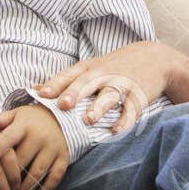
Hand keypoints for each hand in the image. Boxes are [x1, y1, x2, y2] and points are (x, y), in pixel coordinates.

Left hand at [0, 105, 69, 189]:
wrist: (60, 116)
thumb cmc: (29, 120)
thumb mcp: (14, 116)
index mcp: (24, 126)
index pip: (9, 138)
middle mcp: (40, 136)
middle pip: (22, 160)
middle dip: (9, 178)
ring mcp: (53, 148)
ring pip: (37, 172)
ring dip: (25, 188)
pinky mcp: (63, 157)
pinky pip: (56, 176)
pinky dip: (46, 189)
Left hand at [34, 41, 175, 133]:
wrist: (155, 59)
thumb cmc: (114, 66)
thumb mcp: (90, 67)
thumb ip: (65, 79)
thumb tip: (33, 89)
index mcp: (90, 68)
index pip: (70, 75)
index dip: (56, 84)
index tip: (42, 93)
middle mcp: (105, 75)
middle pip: (88, 84)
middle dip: (75, 93)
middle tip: (62, 104)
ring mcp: (123, 85)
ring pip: (109, 96)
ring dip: (98, 107)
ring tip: (88, 119)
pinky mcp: (138, 96)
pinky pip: (130, 110)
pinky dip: (123, 121)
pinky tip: (115, 131)